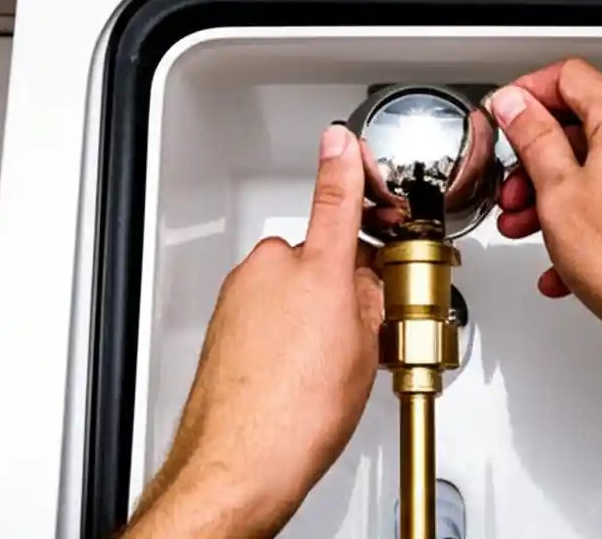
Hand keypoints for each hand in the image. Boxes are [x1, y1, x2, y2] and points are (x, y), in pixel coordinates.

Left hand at [127, 125, 382, 537]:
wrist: (240, 463)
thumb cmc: (296, 411)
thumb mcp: (364, 341)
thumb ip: (372, 292)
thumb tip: (371, 278)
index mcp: (307, 264)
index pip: (336, 200)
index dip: (347, 169)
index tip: (342, 139)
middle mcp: (267, 273)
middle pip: (321, 257)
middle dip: (349, 282)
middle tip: (374, 323)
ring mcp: (242, 301)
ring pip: (294, 289)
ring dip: (318, 311)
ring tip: (338, 365)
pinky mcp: (226, 329)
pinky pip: (270, 316)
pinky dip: (291, 331)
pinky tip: (309, 374)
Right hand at [487, 58, 601, 356]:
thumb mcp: (559, 193)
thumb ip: (533, 139)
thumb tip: (516, 105)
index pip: (571, 77)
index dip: (529, 91)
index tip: (506, 114)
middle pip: (584, 128)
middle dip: (538, 159)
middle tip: (513, 187)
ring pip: (601, 171)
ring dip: (558, 196)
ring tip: (531, 229)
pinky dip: (589, 223)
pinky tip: (566, 263)